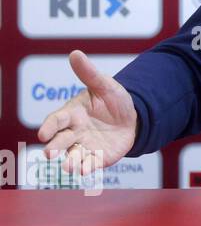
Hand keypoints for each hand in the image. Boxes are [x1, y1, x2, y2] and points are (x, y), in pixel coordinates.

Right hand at [37, 51, 138, 175]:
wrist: (132, 118)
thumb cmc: (113, 101)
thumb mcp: (105, 86)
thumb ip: (89, 74)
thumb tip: (75, 53)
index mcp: (72, 114)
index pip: (56, 120)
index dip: (49, 127)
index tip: (43, 133)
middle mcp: (74, 132)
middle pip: (61, 141)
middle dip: (55, 147)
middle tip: (49, 153)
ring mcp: (85, 146)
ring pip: (73, 155)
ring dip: (70, 161)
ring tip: (69, 166)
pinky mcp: (98, 157)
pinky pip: (91, 164)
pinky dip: (87, 168)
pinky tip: (86, 171)